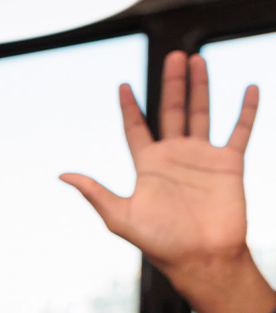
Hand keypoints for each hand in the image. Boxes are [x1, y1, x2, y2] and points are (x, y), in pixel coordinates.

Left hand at [61, 50, 274, 312]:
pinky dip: (246, 110)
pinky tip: (249, 87)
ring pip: (202, 113)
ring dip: (201, 87)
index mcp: (148, 165)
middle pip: (171, 110)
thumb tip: (63, 174)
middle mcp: (174, 156)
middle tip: (173, 55)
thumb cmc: (159, 242)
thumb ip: (95, 192)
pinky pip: (240, 131)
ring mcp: (203, 157)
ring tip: (197, 60)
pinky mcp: (229, 163)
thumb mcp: (119, 216)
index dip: (129, 107)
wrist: (200, 257)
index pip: (136, 128)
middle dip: (172, 83)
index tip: (122, 85)